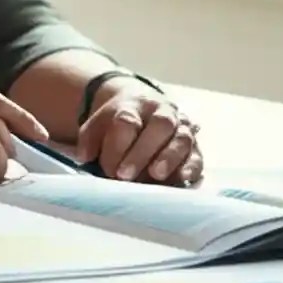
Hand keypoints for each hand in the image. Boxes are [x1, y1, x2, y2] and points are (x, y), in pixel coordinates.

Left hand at [75, 76, 202, 185]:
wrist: (141, 105)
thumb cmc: (116, 123)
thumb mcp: (96, 126)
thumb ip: (88, 140)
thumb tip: (84, 157)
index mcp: (133, 105)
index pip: (126, 121)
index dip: (117, 146)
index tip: (108, 168)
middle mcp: (161, 111)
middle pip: (159, 125)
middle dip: (142, 151)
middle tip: (125, 175)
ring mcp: (180, 126)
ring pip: (182, 137)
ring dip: (169, 157)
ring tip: (155, 175)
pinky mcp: (194, 145)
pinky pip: (197, 154)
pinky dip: (191, 166)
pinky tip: (182, 177)